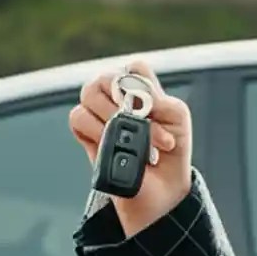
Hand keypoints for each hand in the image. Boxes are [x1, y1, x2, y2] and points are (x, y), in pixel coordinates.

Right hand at [69, 58, 193, 236]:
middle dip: (124, 103)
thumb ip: (159, 101)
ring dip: (112, 118)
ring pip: (89, 93)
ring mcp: (98, 112)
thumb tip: (133, 102)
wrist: (161, 188)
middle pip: (106, 76)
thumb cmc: (170, 149)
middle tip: (140, 125)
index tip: (151, 108)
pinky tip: (112, 145)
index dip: (141, 84)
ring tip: (130, 141)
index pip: (134, 67)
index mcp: (141, 87)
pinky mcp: (84, 133)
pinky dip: (97, 131)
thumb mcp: (177, 119)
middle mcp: (116, 95)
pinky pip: (79, 117)